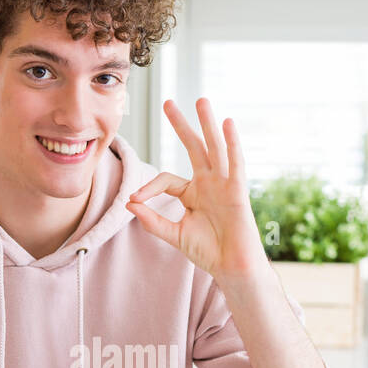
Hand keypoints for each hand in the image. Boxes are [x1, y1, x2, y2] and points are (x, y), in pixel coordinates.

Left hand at [125, 98, 268, 283]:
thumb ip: (152, 221)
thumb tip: (129, 204)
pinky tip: (226, 123)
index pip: (166, 180)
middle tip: (168, 103)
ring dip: (207, 124)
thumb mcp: (175, 235)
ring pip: (214, 148)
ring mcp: (223, 184)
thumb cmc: (208, 252)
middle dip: (181, 125)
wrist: (232, 268)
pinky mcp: (238, 190)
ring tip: (201, 100)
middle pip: (193, 148)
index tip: (135, 200)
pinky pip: (235, 162)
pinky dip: (232, 143)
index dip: (149, 187)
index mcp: (192, 193)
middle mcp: (208, 183)